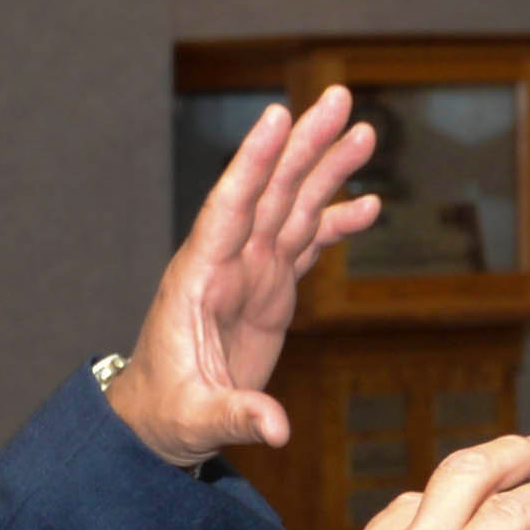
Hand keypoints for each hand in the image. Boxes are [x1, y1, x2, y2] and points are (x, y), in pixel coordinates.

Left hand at [107, 86, 379, 465]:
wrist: (160, 418)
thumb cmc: (167, 415)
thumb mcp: (197, 419)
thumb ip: (237, 417)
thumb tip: (277, 430)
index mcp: (200, 278)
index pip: (230, 208)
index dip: (253, 162)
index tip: (277, 116)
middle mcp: (226, 261)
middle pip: (270, 190)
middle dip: (303, 144)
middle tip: (339, 98)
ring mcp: (250, 271)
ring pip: (292, 205)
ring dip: (326, 168)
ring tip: (364, 131)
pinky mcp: (268, 288)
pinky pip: (306, 244)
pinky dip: (336, 222)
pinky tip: (369, 204)